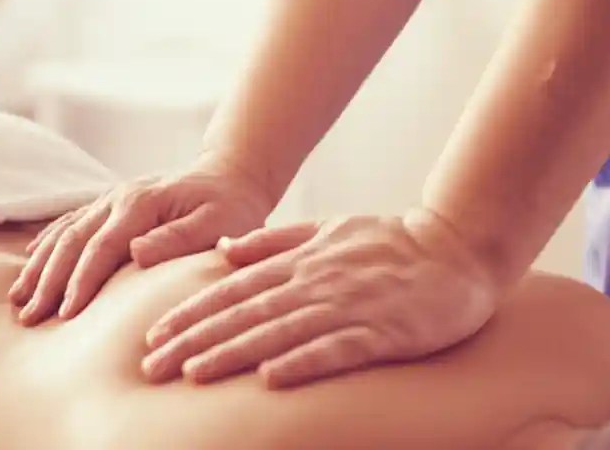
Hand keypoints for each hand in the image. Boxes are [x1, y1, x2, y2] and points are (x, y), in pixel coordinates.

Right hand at [10, 154, 274, 323]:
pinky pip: (70, 222)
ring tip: (19, 299)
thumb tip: (136, 253)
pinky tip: (30, 263)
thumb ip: (178, 238)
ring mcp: (110, 199)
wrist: (231, 175)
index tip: (66, 315)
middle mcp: (118, 197)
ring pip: (64, 232)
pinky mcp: (109, 204)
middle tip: (29, 317)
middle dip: (48, 281)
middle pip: (73, 241)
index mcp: (141, 203)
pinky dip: (47, 243)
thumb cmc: (231, 206)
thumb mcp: (218, 222)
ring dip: (40, 266)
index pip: (102, 247)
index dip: (81, 281)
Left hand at [140, 208, 499, 388]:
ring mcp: (349, 305)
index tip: (152, 336)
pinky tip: (271, 379)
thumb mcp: (328, 229)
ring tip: (193, 373)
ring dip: (233, 352)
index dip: (190, 313)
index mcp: (301, 260)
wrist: (457, 248)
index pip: (233, 289)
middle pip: (244, 313)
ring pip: (280, 332)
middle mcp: (315, 281)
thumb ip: (276, 241)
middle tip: (151, 365)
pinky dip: (303, 362)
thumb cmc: (390, 242)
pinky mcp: (382, 330)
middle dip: (194, 338)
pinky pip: (336, 349)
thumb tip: (225, 250)